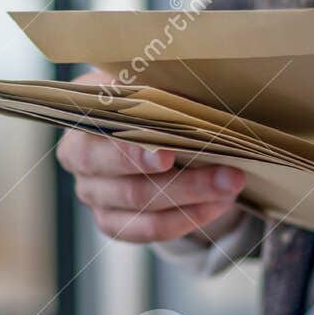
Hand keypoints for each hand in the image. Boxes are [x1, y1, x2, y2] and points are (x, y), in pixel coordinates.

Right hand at [58, 71, 246, 243]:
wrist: (147, 127)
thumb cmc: (147, 100)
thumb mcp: (148, 85)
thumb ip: (158, 89)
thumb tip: (186, 89)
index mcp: (82, 120)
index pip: (101, 140)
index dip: (132, 151)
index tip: (167, 154)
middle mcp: (82, 162)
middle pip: (127, 181)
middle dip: (181, 181)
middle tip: (226, 175)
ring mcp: (95, 195)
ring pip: (143, 206)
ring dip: (194, 197)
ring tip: (231, 185)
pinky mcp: (112, 222)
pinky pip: (150, 229)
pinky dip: (187, 219)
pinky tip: (217, 205)